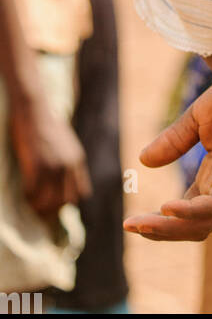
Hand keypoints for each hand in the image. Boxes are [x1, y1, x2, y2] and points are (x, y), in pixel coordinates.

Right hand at [10, 98, 90, 218]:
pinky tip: (24, 193)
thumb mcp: (66, 143)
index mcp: (78, 160)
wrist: (35, 109)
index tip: (55, 203)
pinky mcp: (37, 165)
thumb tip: (65, 176)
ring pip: (50, 200)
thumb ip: (68, 159)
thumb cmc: (46, 123)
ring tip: (31, 204)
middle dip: (53, 207)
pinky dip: (28, 196)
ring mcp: (53, 166)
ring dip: (40, 206)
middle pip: (66, 200)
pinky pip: (33, 192)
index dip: (67, 201)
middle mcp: (69, 166)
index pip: (80, 193)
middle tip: (40, 209)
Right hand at [123, 61, 211, 242]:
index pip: (184, 213)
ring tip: (142, 224)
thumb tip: (143, 161)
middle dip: (161, 231)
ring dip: (171, 227)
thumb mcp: (196, 120)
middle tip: (130, 227)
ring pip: (203, 222)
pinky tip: (167, 208)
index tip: (129, 223)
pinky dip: (190, 211)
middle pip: (193, 226)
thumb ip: (173, 142)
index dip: (159, 222)